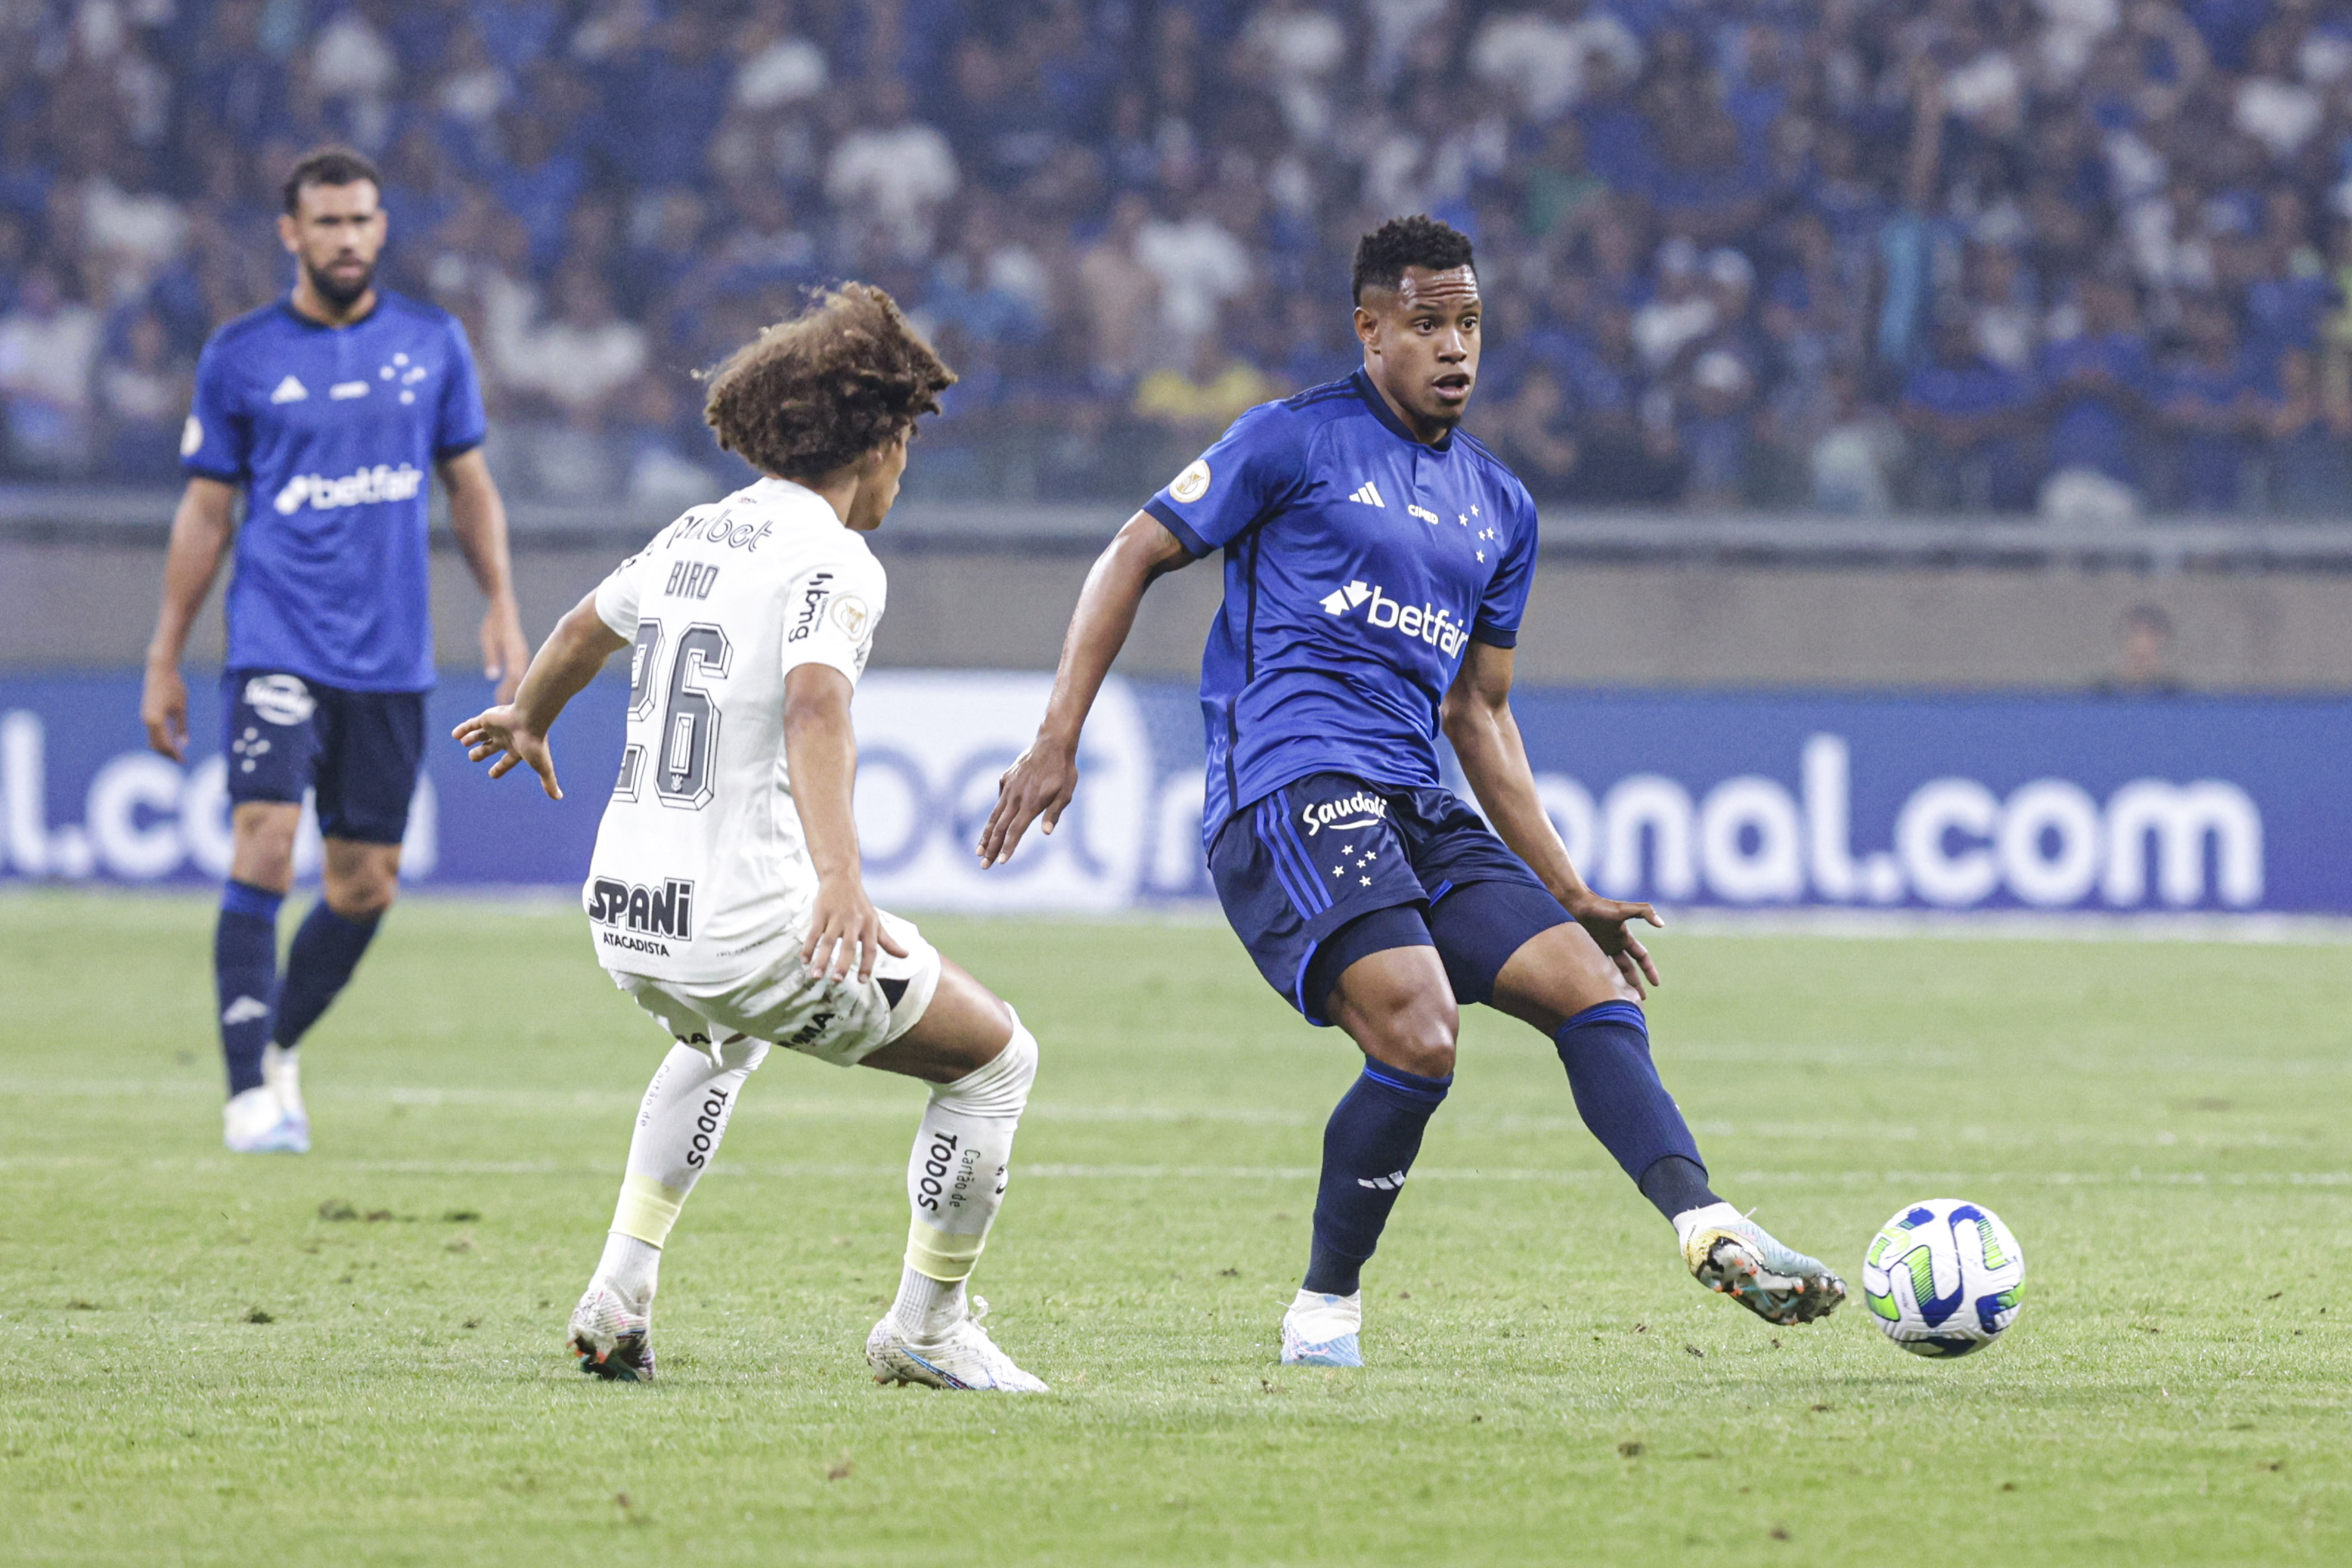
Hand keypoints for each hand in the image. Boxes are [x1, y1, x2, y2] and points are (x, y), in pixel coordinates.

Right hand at [141, 662, 187, 761]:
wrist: (159, 670)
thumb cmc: (173, 687)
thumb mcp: (181, 708)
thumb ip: (182, 726)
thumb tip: (183, 743)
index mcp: (156, 721)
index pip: (165, 744)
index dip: (174, 754)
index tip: (183, 761)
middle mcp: (148, 721)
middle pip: (156, 745)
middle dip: (168, 754)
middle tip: (180, 760)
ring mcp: (145, 717)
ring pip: (153, 739)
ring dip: (163, 748)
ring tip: (175, 754)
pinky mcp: (147, 713)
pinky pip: (152, 731)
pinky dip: (160, 739)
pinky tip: (170, 741)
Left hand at [452, 704, 560, 798]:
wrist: (529, 718)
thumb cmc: (534, 743)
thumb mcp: (542, 766)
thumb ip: (548, 782)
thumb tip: (559, 798)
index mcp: (517, 749)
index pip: (506, 762)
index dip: (499, 769)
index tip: (492, 774)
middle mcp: (506, 738)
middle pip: (491, 747)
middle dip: (482, 752)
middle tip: (473, 757)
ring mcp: (496, 728)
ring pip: (481, 734)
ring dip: (472, 738)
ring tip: (464, 743)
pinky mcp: (487, 719)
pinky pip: (471, 724)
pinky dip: (463, 729)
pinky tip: (454, 735)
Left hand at [481, 599, 530, 704]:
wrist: (503, 608)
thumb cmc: (493, 624)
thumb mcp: (488, 639)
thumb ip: (491, 657)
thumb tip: (492, 677)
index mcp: (514, 654)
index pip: (514, 679)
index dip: (509, 694)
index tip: (501, 707)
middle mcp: (521, 657)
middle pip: (520, 683)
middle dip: (513, 699)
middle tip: (505, 717)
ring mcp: (522, 657)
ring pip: (522, 680)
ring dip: (515, 694)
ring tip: (507, 710)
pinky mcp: (521, 657)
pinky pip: (520, 675)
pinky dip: (516, 686)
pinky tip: (510, 695)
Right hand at [802, 872, 906, 983]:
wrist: (842, 878)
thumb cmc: (860, 904)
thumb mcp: (876, 921)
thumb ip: (887, 941)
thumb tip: (905, 955)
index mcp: (869, 925)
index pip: (871, 948)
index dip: (867, 965)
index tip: (862, 981)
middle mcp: (854, 921)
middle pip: (849, 946)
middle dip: (842, 963)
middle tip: (836, 980)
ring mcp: (837, 917)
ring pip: (828, 941)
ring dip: (821, 959)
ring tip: (816, 976)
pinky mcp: (821, 913)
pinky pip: (814, 933)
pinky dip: (808, 947)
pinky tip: (804, 960)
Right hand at [976, 738, 1077, 867]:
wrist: (1052, 742)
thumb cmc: (1063, 770)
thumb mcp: (1066, 793)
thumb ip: (1054, 813)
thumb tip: (1046, 833)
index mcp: (1031, 803)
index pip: (1015, 830)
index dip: (1007, 847)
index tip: (1000, 862)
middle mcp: (1016, 796)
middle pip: (1000, 827)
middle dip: (990, 848)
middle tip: (983, 865)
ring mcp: (1009, 787)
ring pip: (994, 815)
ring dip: (986, 835)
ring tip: (977, 850)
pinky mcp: (1006, 778)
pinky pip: (1000, 799)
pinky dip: (996, 814)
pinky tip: (995, 825)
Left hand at [1564, 890, 1663, 997]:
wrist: (1573, 904)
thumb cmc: (1598, 906)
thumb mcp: (1623, 909)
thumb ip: (1644, 912)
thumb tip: (1662, 924)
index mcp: (1624, 937)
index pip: (1641, 957)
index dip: (1650, 970)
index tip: (1656, 984)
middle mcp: (1613, 944)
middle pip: (1628, 968)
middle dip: (1635, 983)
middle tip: (1640, 1000)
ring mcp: (1598, 949)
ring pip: (1611, 972)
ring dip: (1617, 985)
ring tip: (1620, 1000)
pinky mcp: (1584, 952)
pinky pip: (1593, 970)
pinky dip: (1597, 980)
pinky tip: (1596, 992)